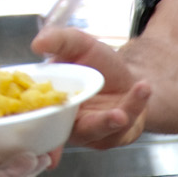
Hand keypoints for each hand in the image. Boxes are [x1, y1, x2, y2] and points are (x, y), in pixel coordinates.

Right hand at [32, 26, 151, 148]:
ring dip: (110, 118)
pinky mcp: (115, 136)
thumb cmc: (95, 63)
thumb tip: (37, 44)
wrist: (126, 76)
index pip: (34, 114)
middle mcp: (64, 123)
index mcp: (48, 103)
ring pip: (97, 129)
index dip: (34, 116)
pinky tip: (143, 87)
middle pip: (63, 131)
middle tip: (85, 115)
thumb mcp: (77, 44)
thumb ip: (59, 40)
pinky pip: (123, 127)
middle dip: (70, 123)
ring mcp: (90, 133)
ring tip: (124, 104)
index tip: (40, 110)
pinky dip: (135, 105)